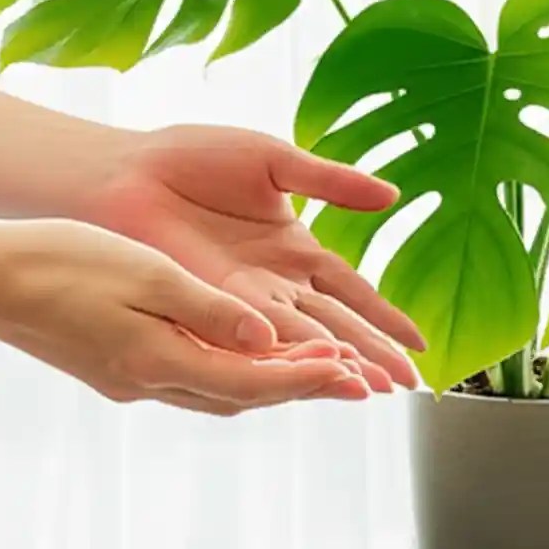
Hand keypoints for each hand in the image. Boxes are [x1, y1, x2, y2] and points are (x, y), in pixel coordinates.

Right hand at [0, 219, 369, 415]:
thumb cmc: (63, 263)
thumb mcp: (148, 276)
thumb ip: (211, 312)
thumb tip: (269, 342)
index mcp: (160, 362)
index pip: (255, 384)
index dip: (308, 379)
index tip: (355, 372)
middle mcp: (151, 382)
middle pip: (246, 397)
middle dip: (303, 387)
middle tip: (358, 379)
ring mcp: (134, 379)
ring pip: (222, 392)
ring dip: (271, 381)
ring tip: (320, 364)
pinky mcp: (121, 366)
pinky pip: (195, 377)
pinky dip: (234, 369)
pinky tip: (249, 350)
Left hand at [80, 125, 425, 392]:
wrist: (129, 171)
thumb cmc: (193, 158)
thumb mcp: (276, 161)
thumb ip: (331, 182)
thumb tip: (393, 196)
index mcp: (297, 249)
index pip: (354, 292)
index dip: (387, 317)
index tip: (419, 345)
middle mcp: (277, 283)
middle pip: (337, 326)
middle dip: (374, 354)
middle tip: (410, 385)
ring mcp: (244, 301)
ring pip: (302, 340)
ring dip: (336, 364)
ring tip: (372, 390)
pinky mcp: (211, 308)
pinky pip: (256, 339)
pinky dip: (286, 358)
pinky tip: (313, 375)